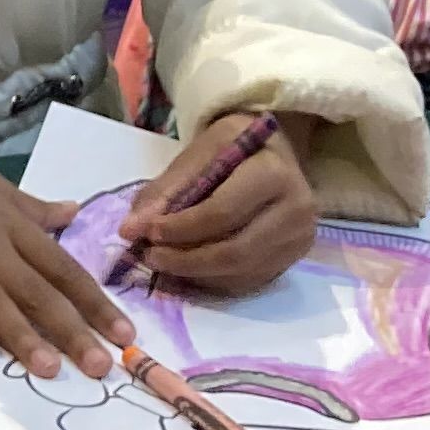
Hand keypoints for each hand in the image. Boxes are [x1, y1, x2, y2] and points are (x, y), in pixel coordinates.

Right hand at [0, 94, 129, 378]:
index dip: (95, 303)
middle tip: (100, 367)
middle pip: (36, 292)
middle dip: (71, 330)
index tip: (125, 333)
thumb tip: (74, 212)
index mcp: (12, 224)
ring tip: (49, 370)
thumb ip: (33, 207)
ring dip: (22, 336)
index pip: (63, 268)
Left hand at [113, 112, 319, 295]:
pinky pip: (247, 282)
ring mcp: (299, 238)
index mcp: (274, 173)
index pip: (222, 212)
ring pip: (240, 272)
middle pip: (235, 252)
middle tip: (150, 257)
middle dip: (185, 260)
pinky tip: (187, 270)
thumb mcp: (199, 152)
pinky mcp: (293, 259)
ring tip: (163, 263)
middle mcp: (297, 209)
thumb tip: (131, 230)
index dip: (180, 228)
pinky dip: (211, 281)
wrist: (272, 152)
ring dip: (194, 274)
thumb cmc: (233, 148)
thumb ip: (165, 190)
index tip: (145, 233)